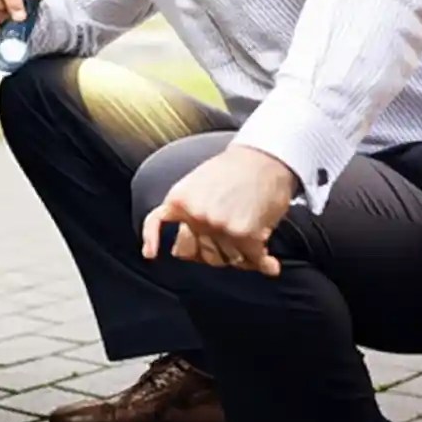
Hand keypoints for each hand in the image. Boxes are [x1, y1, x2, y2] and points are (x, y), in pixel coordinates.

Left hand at [141, 145, 297, 276]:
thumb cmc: (234, 169)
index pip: (158, 227)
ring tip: (252, 241)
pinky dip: (264, 264)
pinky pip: (253, 259)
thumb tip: (179, 251)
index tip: (150, 253)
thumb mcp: (196, 182)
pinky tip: (270, 266)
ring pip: (228, 258)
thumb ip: (186, 210)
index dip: (169, 240)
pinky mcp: (245, 234)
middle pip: (200, 253)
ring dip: (242, 254)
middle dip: (216, 251)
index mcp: (179, 201)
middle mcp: (196, 216)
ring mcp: (220, 227)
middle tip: (231, 242)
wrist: (265, 156)